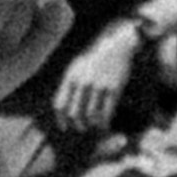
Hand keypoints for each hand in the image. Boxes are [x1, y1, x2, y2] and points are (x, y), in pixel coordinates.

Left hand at [52, 19, 141, 139]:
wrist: (116, 48)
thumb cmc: (94, 60)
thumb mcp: (76, 68)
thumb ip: (68, 85)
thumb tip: (61, 108)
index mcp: (71, 77)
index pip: (60, 104)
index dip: (61, 119)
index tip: (65, 127)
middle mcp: (82, 83)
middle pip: (74, 113)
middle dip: (77, 125)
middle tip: (82, 128)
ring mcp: (98, 86)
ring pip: (90, 115)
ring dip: (91, 125)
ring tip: (95, 127)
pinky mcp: (113, 89)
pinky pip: (106, 112)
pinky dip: (104, 123)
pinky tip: (105, 125)